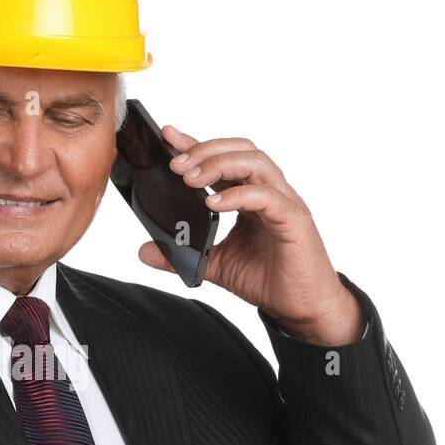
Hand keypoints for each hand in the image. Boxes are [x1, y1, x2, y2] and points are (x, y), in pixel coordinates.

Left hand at [136, 126, 364, 344]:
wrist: (300, 307)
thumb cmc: (269, 279)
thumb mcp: (214, 264)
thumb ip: (182, 254)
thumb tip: (145, 251)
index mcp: (252, 196)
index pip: (224, 159)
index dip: (197, 144)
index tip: (168, 136)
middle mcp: (270, 192)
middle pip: (242, 150)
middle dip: (206, 150)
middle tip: (176, 164)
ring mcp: (284, 203)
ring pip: (256, 163)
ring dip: (220, 165)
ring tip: (191, 178)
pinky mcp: (294, 220)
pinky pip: (267, 197)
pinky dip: (238, 195)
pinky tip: (214, 203)